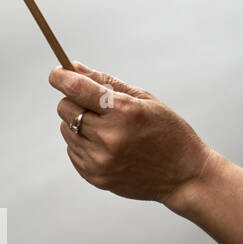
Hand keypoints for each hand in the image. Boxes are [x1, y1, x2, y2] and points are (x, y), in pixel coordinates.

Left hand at [48, 62, 217, 206]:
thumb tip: (71, 67)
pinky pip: (72, 150)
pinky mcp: (95, 176)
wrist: (185, 176)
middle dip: (74, 101)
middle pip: (65, 107)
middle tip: (95, 106)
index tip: (58, 73)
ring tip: (107, 129)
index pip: (76, 88)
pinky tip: (108, 146)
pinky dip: (83, 143)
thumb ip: (105, 82)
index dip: (61, 77)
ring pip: (66, 129)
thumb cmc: (167, 131)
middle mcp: (109, 137)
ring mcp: (100, 160)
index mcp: (124, 112)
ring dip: (79, 123)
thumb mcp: (144, 99)